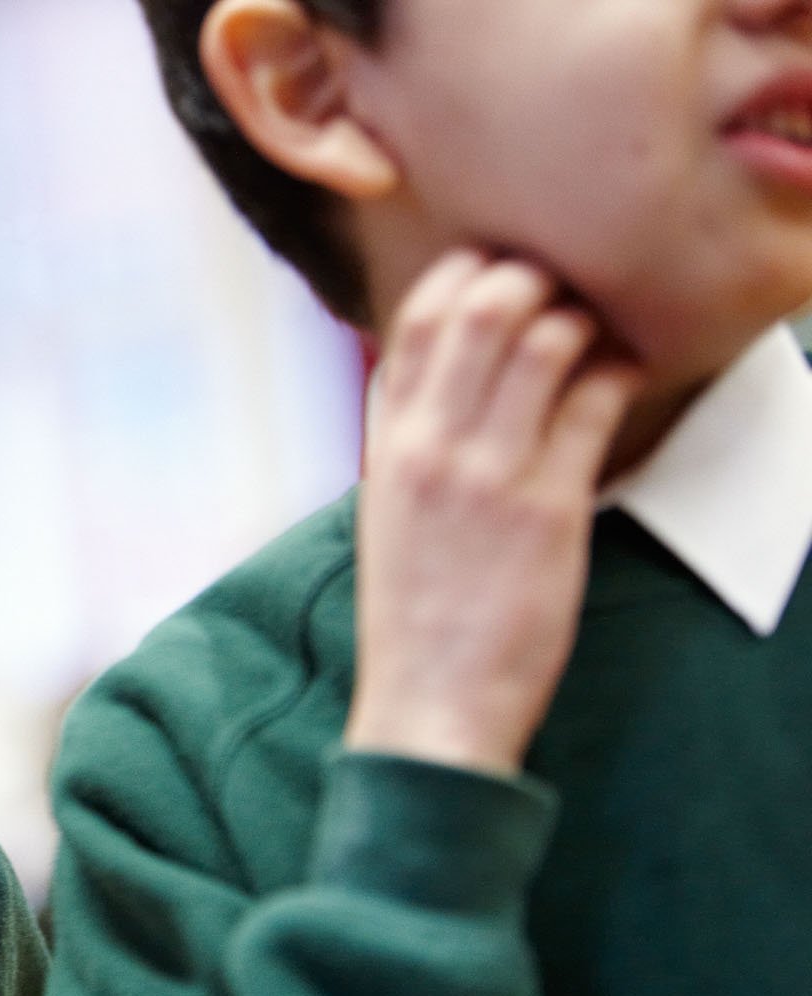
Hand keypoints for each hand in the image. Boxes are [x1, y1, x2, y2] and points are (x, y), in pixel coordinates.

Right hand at [344, 250, 642, 774]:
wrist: (428, 702)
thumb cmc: (414, 613)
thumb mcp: (387, 512)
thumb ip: (406, 438)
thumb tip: (440, 373)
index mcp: (386, 444)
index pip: (416, 317)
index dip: (468, 274)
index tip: (505, 277)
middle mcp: (427, 446)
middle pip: (480, 306)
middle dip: (536, 280)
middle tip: (567, 296)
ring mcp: (485, 473)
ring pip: (543, 341)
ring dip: (586, 323)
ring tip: (602, 339)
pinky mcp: (547, 507)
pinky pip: (593, 404)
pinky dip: (620, 375)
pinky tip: (628, 380)